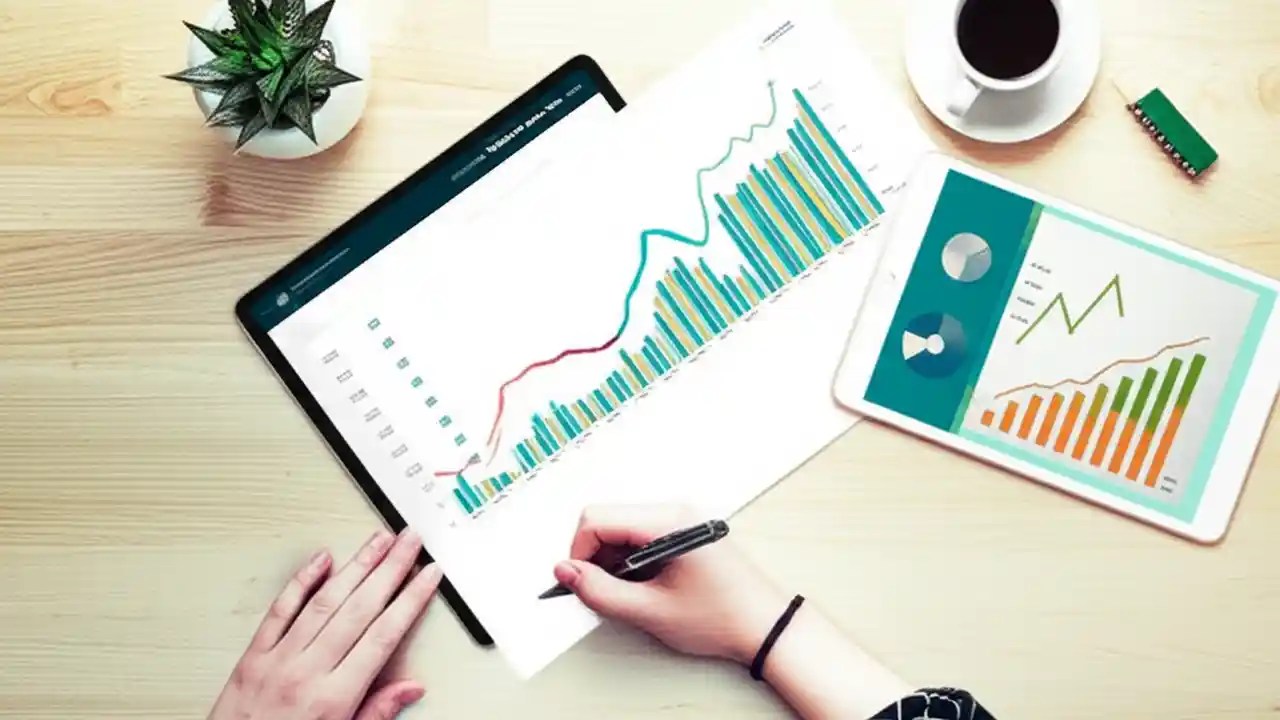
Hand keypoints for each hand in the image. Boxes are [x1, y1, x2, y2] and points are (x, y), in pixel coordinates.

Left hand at [208, 528, 441, 719]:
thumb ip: (377, 713)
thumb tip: (410, 688)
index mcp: (334, 698)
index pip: (384, 634)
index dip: (411, 599)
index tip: (428, 576)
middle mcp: (307, 672)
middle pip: (360, 608)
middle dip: (390, 568)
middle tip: (409, 541)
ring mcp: (278, 660)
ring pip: (325, 601)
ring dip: (356, 565)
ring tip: (377, 541)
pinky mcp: (253, 657)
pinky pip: (280, 610)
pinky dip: (301, 582)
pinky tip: (322, 559)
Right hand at [553, 505, 788, 664]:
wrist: (766, 625)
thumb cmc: (723, 617)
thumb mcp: (651, 612)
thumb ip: (601, 592)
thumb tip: (567, 572)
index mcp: (668, 522)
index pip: (596, 519)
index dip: (579, 554)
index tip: (581, 583)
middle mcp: (675, 511)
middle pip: (607, 519)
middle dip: (596, 557)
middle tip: (609, 592)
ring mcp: (682, 519)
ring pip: (622, 527)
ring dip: (615, 560)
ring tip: (636, 593)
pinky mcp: (685, 531)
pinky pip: (641, 534)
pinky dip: (632, 560)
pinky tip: (648, 586)